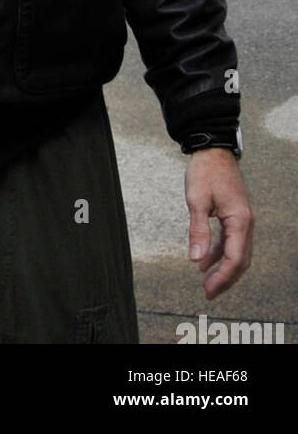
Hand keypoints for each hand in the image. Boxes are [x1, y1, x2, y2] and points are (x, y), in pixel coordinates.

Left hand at [185, 149, 253, 298]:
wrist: (213, 149)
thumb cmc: (205, 171)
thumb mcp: (196, 200)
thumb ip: (198, 231)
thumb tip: (196, 260)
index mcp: (240, 220)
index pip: (235, 258)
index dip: (222, 277)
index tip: (208, 290)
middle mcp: (246, 222)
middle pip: (240, 260)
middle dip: (225, 278)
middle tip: (208, 293)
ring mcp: (243, 219)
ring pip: (237, 252)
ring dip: (223, 268)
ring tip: (207, 282)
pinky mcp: (236, 215)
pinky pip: (231, 241)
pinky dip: (220, 253)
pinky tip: (205, 261)